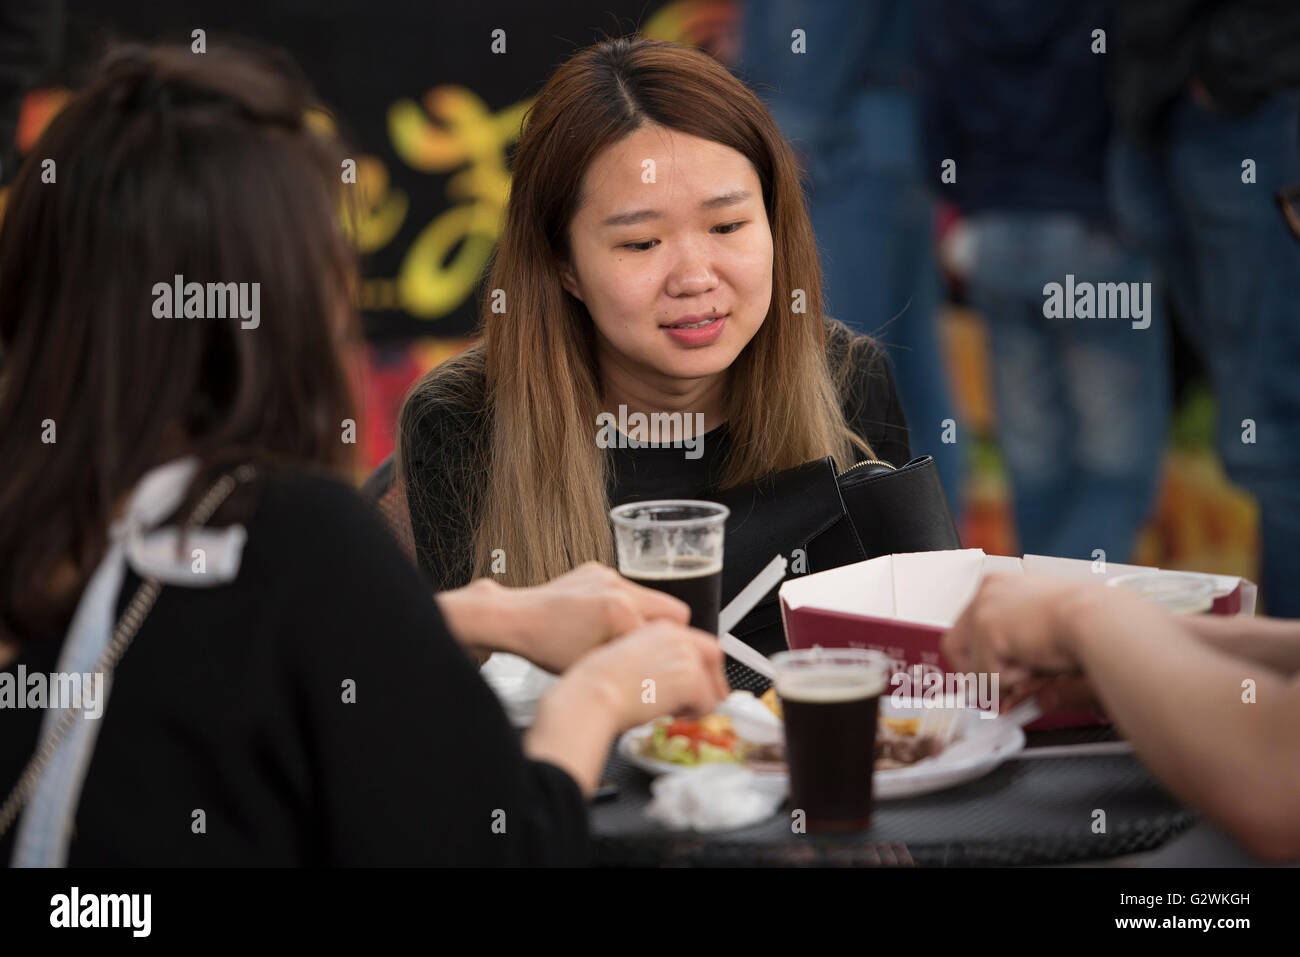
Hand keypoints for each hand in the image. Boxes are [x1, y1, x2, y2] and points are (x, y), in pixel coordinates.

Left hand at [436, 562, 690, 671]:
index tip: (659, 663)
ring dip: (643, 618)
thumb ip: (634, 661)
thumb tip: (662, 670)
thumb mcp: (595, 664)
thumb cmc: (548, 648)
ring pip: (650, 598)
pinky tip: (601, 621)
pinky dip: (622, 605)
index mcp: (619, 611)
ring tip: (620, 638)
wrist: (516, 620)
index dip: (665, 652)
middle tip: (648, 652)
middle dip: (664, 633)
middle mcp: (617, 586)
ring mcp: (606, 574)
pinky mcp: (595, 569)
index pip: (673, 632)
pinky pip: (626, 589)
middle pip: (673, 610)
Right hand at [559, 619, 727, 731]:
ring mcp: (685, 655)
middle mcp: (676, 636)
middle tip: (710, 699)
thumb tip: (669, 681)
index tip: (700, 680)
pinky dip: (695, 715)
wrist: (593, 692)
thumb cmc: (598, 682)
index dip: (700, 664)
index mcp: (660, 628)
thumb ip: (654, 662)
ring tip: (676, 711)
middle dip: (714, 678)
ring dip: (699, 700)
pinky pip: (708, 704)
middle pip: (713, 653)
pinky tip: (672, 715)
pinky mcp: (690, 677)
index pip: (695, 641)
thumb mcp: (629, 659)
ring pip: (711, 683)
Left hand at [942, 574, 1100, 707]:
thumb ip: (1023, 668)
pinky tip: (1037, 664)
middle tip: (1005, 694)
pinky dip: (1012, 683)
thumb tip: (1006, 700)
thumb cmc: (1093, 628)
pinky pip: (985, 676)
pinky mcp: (986, 627)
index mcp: (1005, 586)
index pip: (971, 629)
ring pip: (969, 666)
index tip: (993, 684)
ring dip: (1002, 680)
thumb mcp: (1048, 644)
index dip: (981, 662)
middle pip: (955, 646)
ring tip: (1036, 669)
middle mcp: (988, 590)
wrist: (1103, 621)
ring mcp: (983, 607)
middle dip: (978, 677)